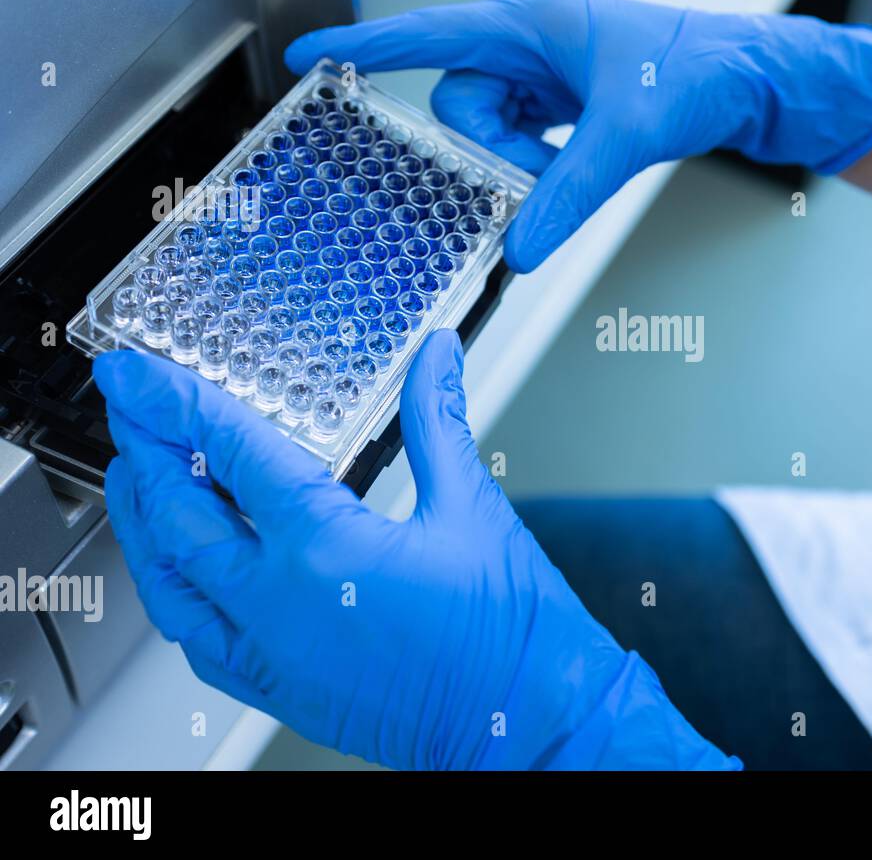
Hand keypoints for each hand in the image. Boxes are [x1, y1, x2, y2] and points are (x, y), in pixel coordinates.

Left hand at [95, 332, 737, 769]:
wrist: (529, 726)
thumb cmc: (510, 634)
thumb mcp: (471, 507)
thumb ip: (438, 421)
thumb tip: (436, 358)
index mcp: (326, 550)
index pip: (230, 455)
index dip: (175, 402)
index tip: (137, 373)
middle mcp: (281, 607)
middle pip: (179, 517)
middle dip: (144, 451)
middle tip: (128, 407)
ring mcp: (274, 657)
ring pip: (172, 586)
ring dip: (145, 526)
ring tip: (135, 479)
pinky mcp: (282, 691)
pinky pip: (199, 643)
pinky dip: (178, 597)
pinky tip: (183, 574)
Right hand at [285, 0, 871, 271]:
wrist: (745, 79)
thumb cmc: (695, 70)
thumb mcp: (626, 136)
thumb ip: (566, 194)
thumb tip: (519, 247)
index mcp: (531, 21)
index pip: (428, 35)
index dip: (365, 49)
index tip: (310, 58)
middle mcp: (528, 39)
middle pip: (461, 103)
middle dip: (492, 150)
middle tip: (541, 172)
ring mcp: (543, 68)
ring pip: (489, 127)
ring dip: (518, 161)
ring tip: (567, 168)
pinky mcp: (558, 95)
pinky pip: (519, 135)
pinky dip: (535, 161)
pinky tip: (569, 164)